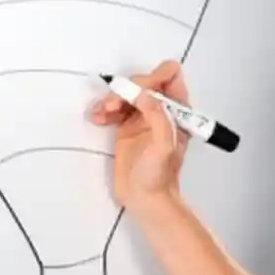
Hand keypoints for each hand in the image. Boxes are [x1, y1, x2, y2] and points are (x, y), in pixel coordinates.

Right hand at [88, 59, 190, 212]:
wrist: (145, 199)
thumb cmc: (158, 177)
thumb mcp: (163, 147)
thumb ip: (158, 117)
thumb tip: (145, 94)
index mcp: (177, 110)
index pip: (170, 76)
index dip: (153, 77)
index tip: (137, 92)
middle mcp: (161, 110)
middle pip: (144, 81)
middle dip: (127, 89)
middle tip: (114, 105)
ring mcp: (143, 117)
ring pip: (127, 92)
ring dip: (112, 97)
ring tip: (103, 113)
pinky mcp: (127, 126)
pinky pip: (115, 107)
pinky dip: (104, 108)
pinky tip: (98, 118)